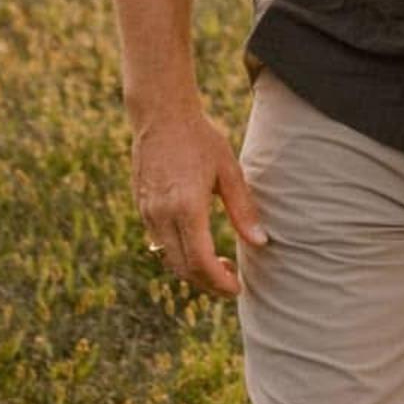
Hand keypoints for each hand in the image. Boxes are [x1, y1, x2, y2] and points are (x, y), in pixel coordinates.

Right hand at [130, 98, 268, 296]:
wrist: (160, 116)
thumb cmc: (200, 139)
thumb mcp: (228, 171)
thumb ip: (243, 210)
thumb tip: (261, 243)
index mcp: (186, 207)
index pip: (200, 262)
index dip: (219, 281)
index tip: (237, 287)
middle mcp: (162, 216)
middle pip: (183, 268)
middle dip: (208, 282)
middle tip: (232, 280)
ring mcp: (147, 213)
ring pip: (169, 259)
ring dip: (193, 270)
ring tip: (220, 263)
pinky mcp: (142, 208)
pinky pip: (159, 243)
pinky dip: (179, 254)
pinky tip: (198, 244)